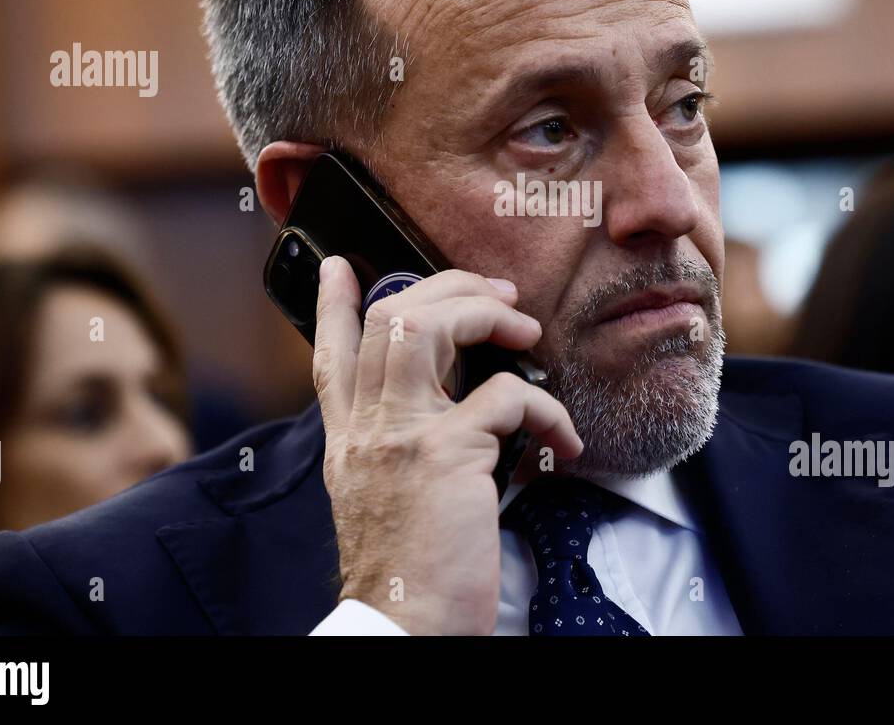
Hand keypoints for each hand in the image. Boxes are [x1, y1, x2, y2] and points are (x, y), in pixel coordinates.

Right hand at [312, 256, 581, 633]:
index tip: (340, 267)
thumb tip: (455, 407)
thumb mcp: (384, 498)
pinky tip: (562, 436)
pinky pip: (506, 396)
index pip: (331, 355)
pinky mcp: (446, 454)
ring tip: (524, 331)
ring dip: (486, 314)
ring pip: (429, 327)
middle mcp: (366, 428)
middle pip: (390, 318)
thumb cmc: (410, 570)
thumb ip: (399, 446)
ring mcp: (401, 435)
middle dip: (448, 287)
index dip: (332, 304)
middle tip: (496, 292)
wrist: (404, 626)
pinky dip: (546, 408)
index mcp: (350, 440)